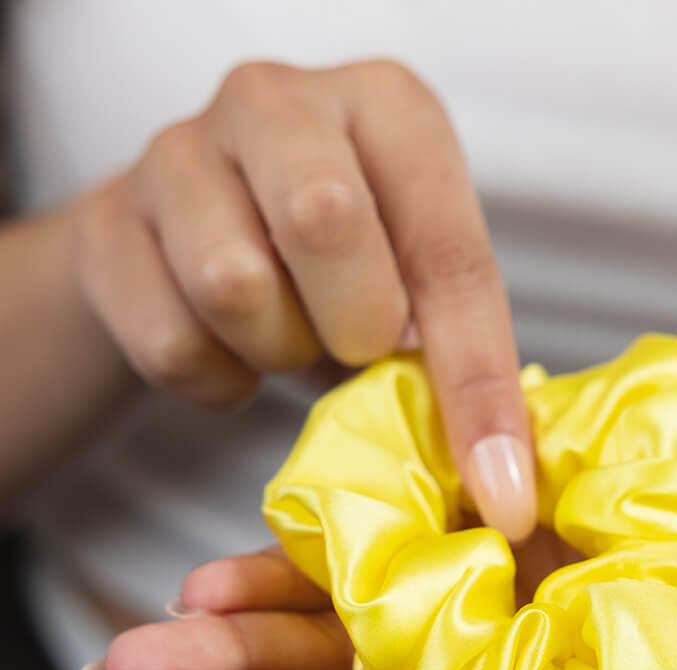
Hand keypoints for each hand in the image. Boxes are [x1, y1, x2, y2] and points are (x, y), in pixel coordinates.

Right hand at [71, 60, 534, 540]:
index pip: (450, 251)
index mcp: (388, 111)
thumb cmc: (333, 264)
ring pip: (233, 284)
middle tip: (355, 346)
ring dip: (276, 349)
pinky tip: (230, 348)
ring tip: (288, 335)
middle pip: (325, 222)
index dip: (479, 382)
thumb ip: (449, 343)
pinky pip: (168, 341)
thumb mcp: (411, 282)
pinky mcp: (108, 222)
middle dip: (353, 325)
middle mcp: (281, 103)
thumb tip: (498, 467)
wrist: (194, 238)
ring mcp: (179, 151)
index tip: (500, 491)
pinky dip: (214, 378)